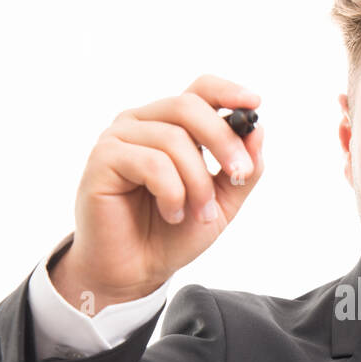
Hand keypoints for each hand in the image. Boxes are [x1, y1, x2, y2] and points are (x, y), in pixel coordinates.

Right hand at [51, 75, 263, 309]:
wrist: (136, 271)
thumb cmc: (172, 234)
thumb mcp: (223, 202)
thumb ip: (243, 169)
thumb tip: (257, 131)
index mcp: (171, 125)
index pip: (200, 90)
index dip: (227, 91)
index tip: (254, 104)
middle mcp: (143, 123)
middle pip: (189, 107)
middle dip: (224, 141)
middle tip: (240, 176)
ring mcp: (119, 138)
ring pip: (173, 139)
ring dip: (198, 183)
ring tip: (199, 213)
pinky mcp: (103, 159)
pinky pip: (151, 163)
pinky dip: (172, 192)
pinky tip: (171, 213)